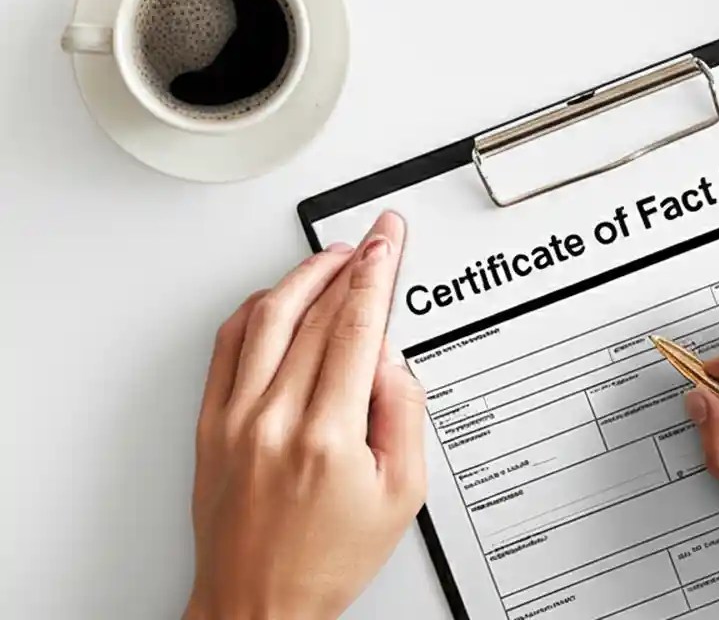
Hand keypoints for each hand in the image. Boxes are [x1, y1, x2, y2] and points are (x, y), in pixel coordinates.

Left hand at [185, 212, 425, 619]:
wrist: (258, 605)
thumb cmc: (327, 560)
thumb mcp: (402, 495)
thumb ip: (404, 416)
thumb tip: (393, 361)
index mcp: (328, 436)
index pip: (357, 328)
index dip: (377, 273)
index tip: (389, 241)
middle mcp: (275, 419)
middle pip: (317, 314)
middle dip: (351, 265)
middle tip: (373, 240)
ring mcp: (235, 419)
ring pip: (268, 318)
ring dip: (304, 276)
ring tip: (331, 258)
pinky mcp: (209, 425)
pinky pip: (226, 347)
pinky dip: (255, 310)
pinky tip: (277, 298)